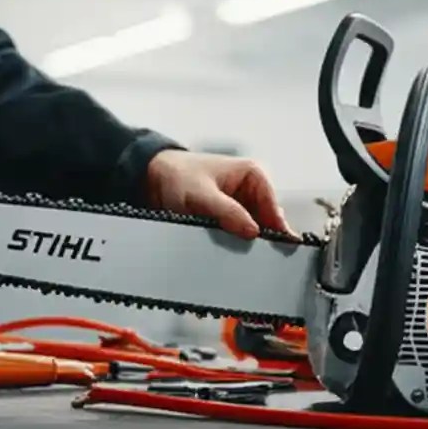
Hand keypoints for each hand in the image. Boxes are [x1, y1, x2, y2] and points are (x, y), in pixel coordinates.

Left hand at [144, 150, 295, 239]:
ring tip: (231, 248)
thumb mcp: (202, 195)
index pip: (273, 208)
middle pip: (265, 223)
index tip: (275, 249)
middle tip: (249, 253)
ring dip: (242, 241)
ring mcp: (240, 206)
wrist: (152, 179)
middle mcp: (250, 190)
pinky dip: (232, 243)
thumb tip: (252, 231)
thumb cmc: (177, 176)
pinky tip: (225, 249)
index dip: (276, 230)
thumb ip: (228, 212)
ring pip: (251, 232)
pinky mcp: (228, 219)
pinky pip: (237, 235)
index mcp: (253, 175)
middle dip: (257, 238)